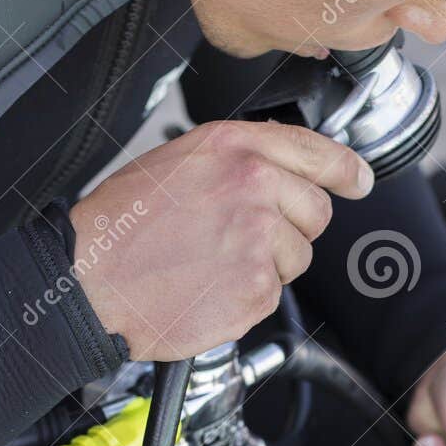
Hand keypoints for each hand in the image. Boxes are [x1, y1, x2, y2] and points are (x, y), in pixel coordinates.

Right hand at [70, 121, 372, 359]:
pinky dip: (245, 297)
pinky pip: (272, 294)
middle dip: (291, 228)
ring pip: (296, 259)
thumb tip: (279, 173)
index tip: (357, 179)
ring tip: (211, 264)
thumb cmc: (119, 226)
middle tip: (241, 239)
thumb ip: (235, 162)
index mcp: (233, 148)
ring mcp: (259, 239)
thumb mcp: (177, 163)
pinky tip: (207, 287)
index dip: (344, 169)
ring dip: (265, 266)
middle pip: (316, 212)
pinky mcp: (256, 288)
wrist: (89, 280)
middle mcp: (253, 186)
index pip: (314, 150)